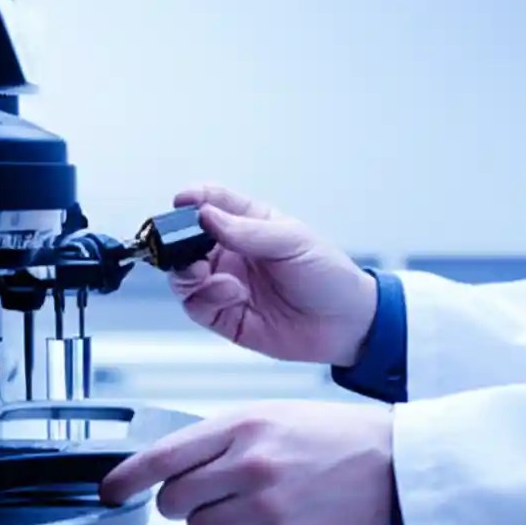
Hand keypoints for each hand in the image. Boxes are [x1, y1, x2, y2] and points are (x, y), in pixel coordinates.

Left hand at [100, 401, 393, 524]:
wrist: (388, 460)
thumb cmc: (329, 434)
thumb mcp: (269, 415)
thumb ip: (219, 437)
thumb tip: (171, 466)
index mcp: (241, 425)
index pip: (165, 456)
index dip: (128, 477)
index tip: (111, 490)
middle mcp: (249, 463)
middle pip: (174, 500)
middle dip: (177, 502)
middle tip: (200, 493)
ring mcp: (265, 503)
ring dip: (214, 519)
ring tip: (249, 499)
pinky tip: (280, 511)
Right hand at [170, 185, 376, 366]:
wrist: (347, 325)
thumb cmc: (328, 275)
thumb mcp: (292, 241)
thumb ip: (247, 230)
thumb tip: (206, 215)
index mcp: (249, 224)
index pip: (212, 203)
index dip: (194, 200)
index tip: (182, 202)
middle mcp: (232, 253)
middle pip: (187, 242)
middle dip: (178, 242)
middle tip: (182, 246)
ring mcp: (226, 284)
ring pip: (184, 275)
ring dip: (187, 273)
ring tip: (204, 273)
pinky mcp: (225, 316)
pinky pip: (197, 306)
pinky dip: (205, 298)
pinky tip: (230, 295)